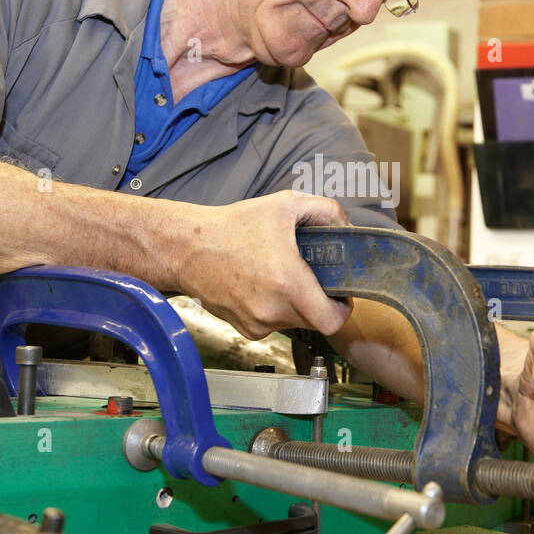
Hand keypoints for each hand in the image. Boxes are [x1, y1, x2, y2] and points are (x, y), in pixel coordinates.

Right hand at [179, 190, 352, 339]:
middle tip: (311, 277)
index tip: (339, 294)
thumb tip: (346, 228)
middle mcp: (273, 309)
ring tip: (280, 276)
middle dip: (319, 301)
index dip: (342, 308)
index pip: (333, 320)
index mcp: (288, 282)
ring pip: (294, 322)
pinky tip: (262, 286)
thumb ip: (324, 210)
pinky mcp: (245, 329)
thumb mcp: (284, 204)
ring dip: (296, 304)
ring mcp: (257, 323)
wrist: (188, 248)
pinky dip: (274, 310)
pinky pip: (273, 325)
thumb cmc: (232, 227)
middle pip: (316, 320)